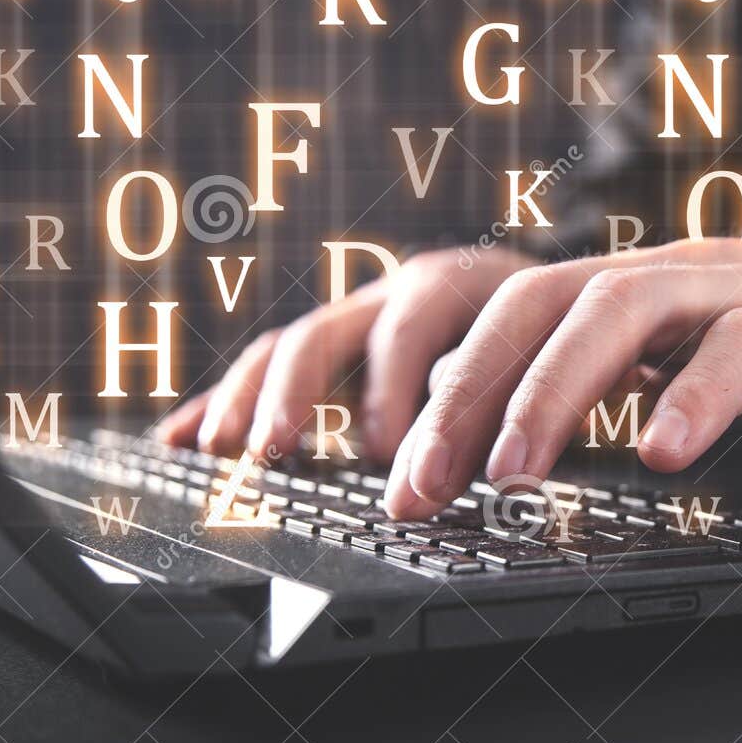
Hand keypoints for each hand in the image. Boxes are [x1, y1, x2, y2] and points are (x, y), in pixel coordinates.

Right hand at [153, 247, 537, 457]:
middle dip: (297, 392)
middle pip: (330, 330)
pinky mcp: (337, 351)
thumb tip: (485, 450)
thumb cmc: (557, 340)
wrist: (563, 300)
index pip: (413, 331)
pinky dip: (225, 404)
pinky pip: (269, 371)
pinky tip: (179, 442)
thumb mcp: (549, 359)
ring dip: (251, 399)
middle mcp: (400, 295)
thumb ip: (512, 399)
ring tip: (223, 450)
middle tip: (275, 448)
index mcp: (458, 289)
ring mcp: (362, 319)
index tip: (386, 453)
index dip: (394, 393)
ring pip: (289, 347)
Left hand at [381, 229, 741, 518]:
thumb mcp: (694, 361)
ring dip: (551, 393)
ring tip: (511, 474)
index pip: (503, 312)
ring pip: (618, 310)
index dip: (435, 381)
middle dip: (463, 396)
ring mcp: (738, 288)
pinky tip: (661, 450)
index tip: (391, 469)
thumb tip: (515, 442)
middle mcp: (669, 276)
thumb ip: (619, 384)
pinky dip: (694, 397)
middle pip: (534, 301)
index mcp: (632, 291)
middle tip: (418, 488)